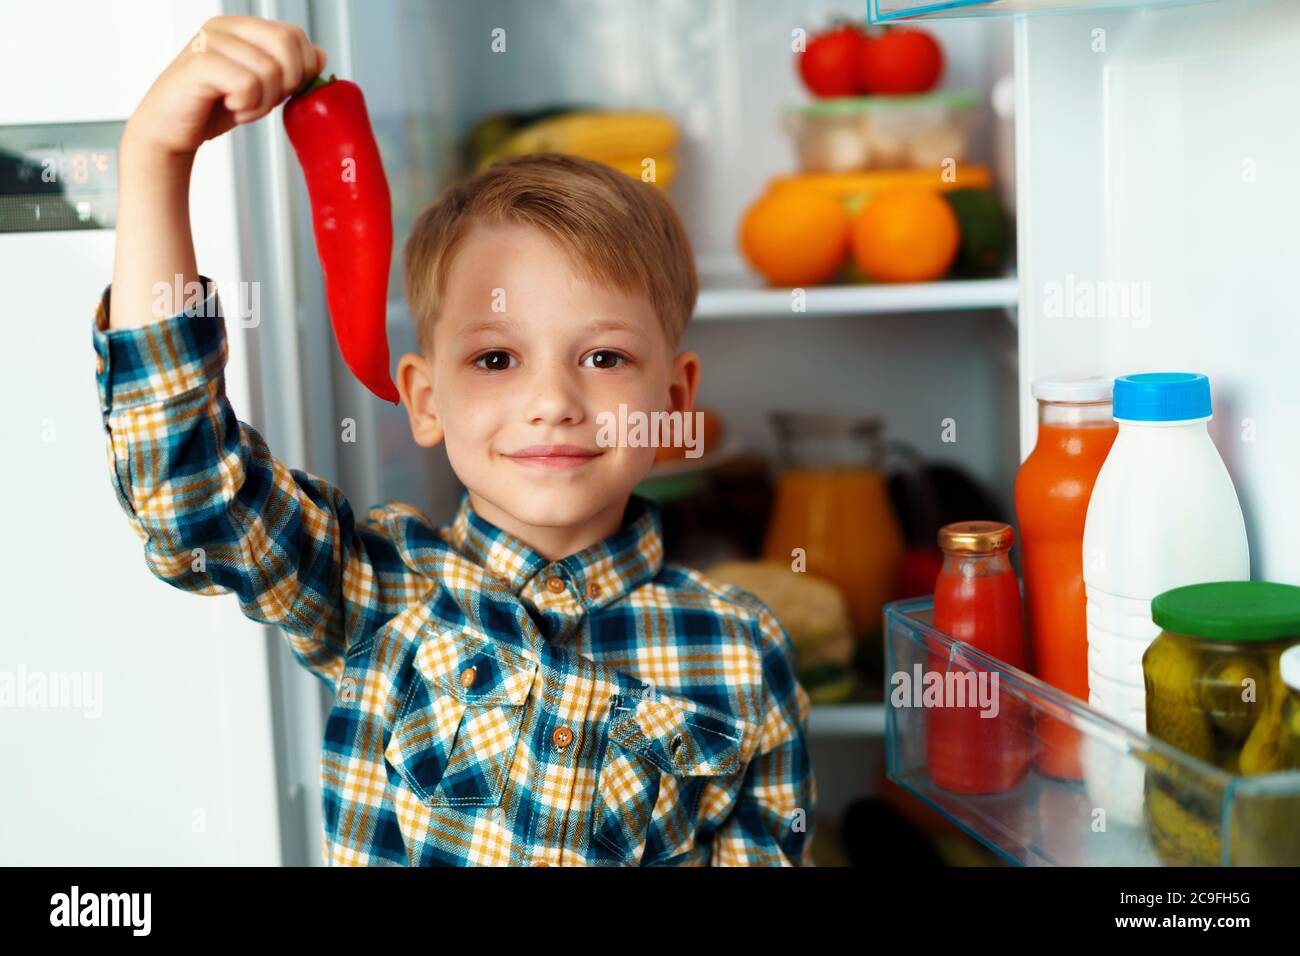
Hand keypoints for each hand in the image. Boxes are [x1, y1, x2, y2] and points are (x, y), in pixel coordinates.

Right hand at [124, 15, 324, 157]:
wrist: (171, 128)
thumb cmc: (215, 106)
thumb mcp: (262, 87)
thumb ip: (289, 69)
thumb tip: (321, 55)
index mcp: (242, 26)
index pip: (295, 35)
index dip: (302, 69)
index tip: (282, 91)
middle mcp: (225, 26)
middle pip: (286, 44)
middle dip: (287, 83)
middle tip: (264, 101)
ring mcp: (210, 42)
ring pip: (269, 70)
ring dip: (263, 102)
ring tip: (242, 108)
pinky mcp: (198, 64)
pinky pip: (247, 84)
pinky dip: (248, 106)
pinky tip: (232, 108)